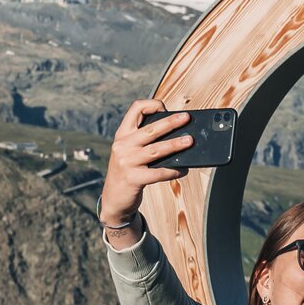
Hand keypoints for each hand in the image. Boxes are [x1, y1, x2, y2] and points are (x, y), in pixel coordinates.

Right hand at [96, 98, 194, 240]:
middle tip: (187, 118)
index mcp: (122, 134)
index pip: (135, 109)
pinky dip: (172, 171)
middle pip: (150, 129)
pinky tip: (183, 169)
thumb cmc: (128, 171)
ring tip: (190, 141)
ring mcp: (126, 162)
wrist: (113, 199)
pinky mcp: (132, 178)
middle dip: (170, 122)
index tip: (165, 108)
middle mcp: (122, 145)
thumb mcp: (129, 152)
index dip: (151, 105)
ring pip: (156, 150)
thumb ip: (145, 141)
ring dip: (175, 145)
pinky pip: (158, 173)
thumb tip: (177, 134)